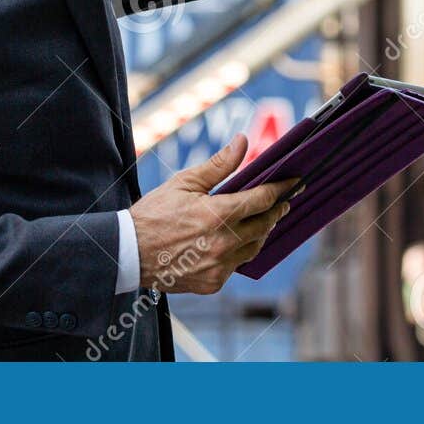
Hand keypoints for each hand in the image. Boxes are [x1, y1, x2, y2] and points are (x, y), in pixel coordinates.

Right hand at [130, 134, 299, 294]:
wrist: (129, 253)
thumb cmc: (155, 214)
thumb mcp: (185, 182)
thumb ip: (219, 164)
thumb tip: (243, 141)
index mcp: (218, 215)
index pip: (262, 200)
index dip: (281, 189)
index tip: (294, 182)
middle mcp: (224, 243)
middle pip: (265, 225)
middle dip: (277, 211)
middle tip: (283, 202)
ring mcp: (219, 266)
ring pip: (255, 248)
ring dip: (262, 233)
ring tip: (262, 220)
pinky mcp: (213, 282)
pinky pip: (237, 265)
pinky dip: (240, 252)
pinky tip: (236, 241)